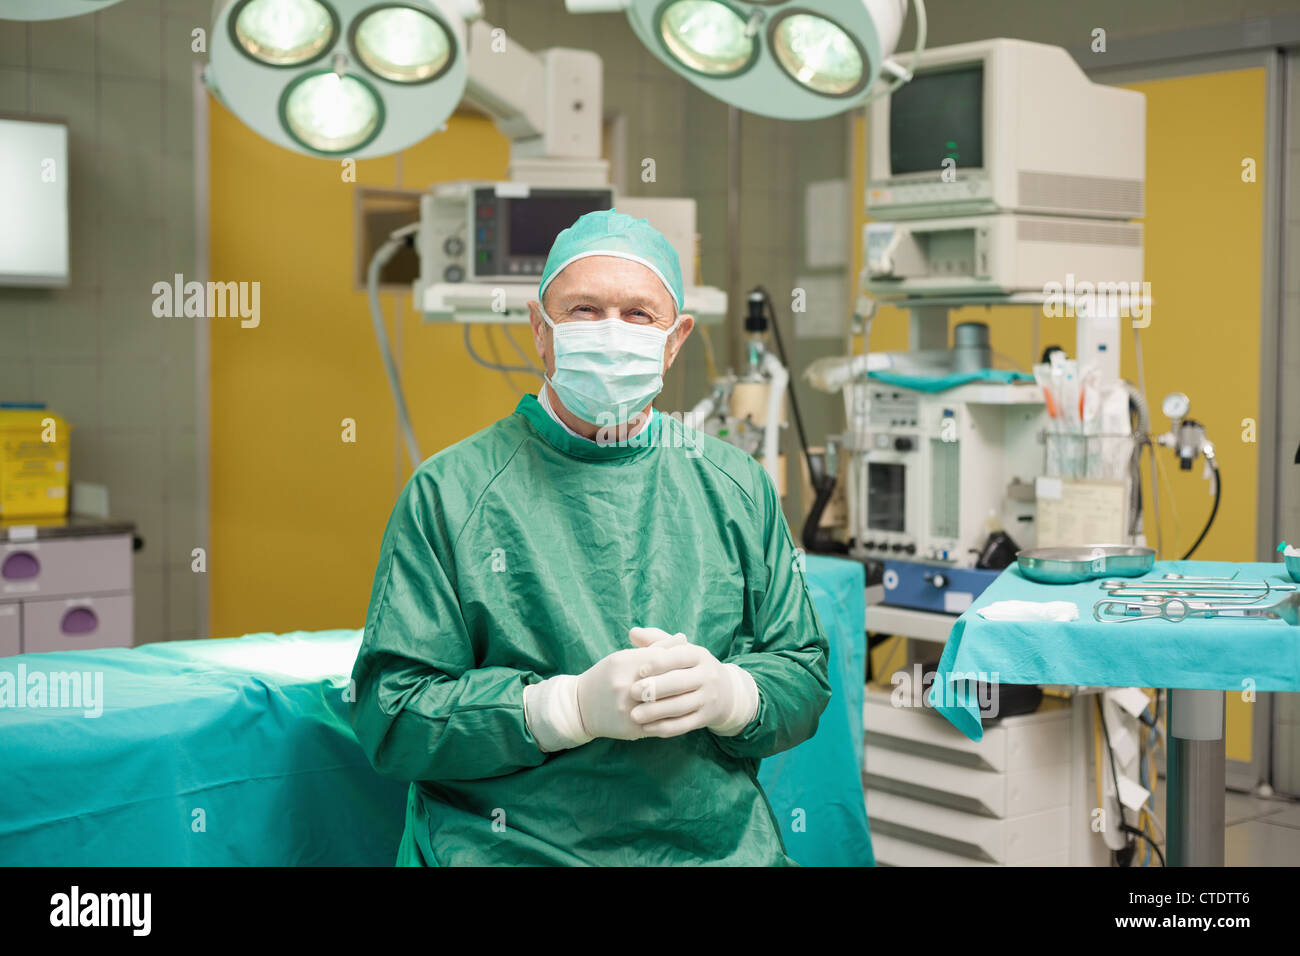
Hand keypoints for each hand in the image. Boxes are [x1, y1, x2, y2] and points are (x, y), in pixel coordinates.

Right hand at [573, 631, 696, 741]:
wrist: (580, 706)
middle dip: (684, 681)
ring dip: (682, 701)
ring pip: (664, 706)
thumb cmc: (605, 675)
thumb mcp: (624, 657)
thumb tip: (683, 638)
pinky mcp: (631, 728)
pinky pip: (659, 724)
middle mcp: (625, 687)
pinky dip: (673, 719)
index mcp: (623, 664)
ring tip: (696, 696)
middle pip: (665, 682)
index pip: (659, 658)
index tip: (693, 658)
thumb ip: (654, 648)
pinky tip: (684, 713)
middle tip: (700, 679)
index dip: (679, 658)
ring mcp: (628, 710)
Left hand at [627, 639, 758, 737]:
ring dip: (656, 711)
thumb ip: (657, 641)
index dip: (659, 662)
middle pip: (680, 682)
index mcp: (699, 655)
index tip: (640, 670)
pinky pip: (684, 725)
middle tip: (632, 692)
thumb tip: (633, 632)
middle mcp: (707, 676)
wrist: (726, 693)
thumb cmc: (692, 667)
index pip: (679, 657)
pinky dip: (664, 727)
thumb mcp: (681, 651)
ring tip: (634, 715)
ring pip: (681, 706)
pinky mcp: (706, 718)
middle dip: (655, 688)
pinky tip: (646, 728)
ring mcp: (708, 699)